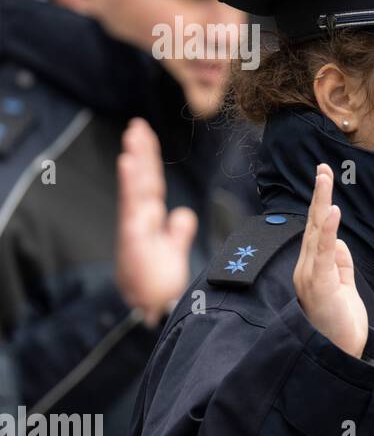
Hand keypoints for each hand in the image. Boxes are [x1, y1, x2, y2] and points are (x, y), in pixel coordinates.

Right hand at [116, 118, 196, 326]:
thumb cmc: (157, 283)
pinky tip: (129, 165)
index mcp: (149, 220)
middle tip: (137, 125)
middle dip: (140, 153)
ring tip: (133, 139)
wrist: (151, 310)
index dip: (149, 160)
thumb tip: (182, 213)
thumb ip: (177, 231)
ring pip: (135, 190)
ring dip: (135, 164)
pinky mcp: (133, 241)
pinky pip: (132, 209)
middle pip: (142, 181)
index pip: (151, 184)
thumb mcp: (173, 252)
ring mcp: (135, 230)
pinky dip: (130, 185)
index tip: (145, 135)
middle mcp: (140, 221)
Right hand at [294, 164, 368, 358]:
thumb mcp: (344, 288)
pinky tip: (332, 211)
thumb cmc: (340, 324)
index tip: (324, 178)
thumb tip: (339, 241)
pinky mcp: (320, 285)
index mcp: (312, 269)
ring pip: (316, 233)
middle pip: (313, 225)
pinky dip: (328, 231)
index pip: (317, 230)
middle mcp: (306, 269)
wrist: (339, 355)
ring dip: (321, 204)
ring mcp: (310, 276)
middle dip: (319, 195)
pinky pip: (324, 253)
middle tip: (323, 168)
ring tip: (325, 179)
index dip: (321, 204)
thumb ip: (340, 264)